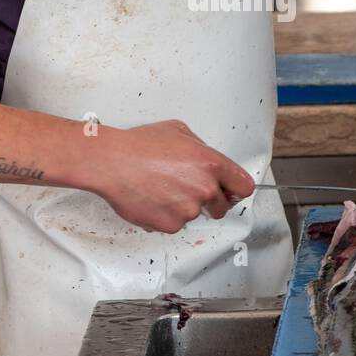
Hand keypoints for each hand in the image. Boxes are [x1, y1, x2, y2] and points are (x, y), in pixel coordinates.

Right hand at [89, 120, 254, 233]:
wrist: (112, 163)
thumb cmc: (139, 145)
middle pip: (222, 206)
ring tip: (161, 189)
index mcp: (211, 163)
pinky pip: (175, 224)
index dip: (236, 190)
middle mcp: (204, 188)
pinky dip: (166, 215)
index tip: (231, 192)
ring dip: (183, 206)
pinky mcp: (171, 225)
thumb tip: (206, 161)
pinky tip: (152, 199)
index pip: (243, 187)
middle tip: (187, 190)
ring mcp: (189, 209)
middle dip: (210, 201)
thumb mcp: (178, 131)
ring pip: (195, 215)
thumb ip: (200, 148)